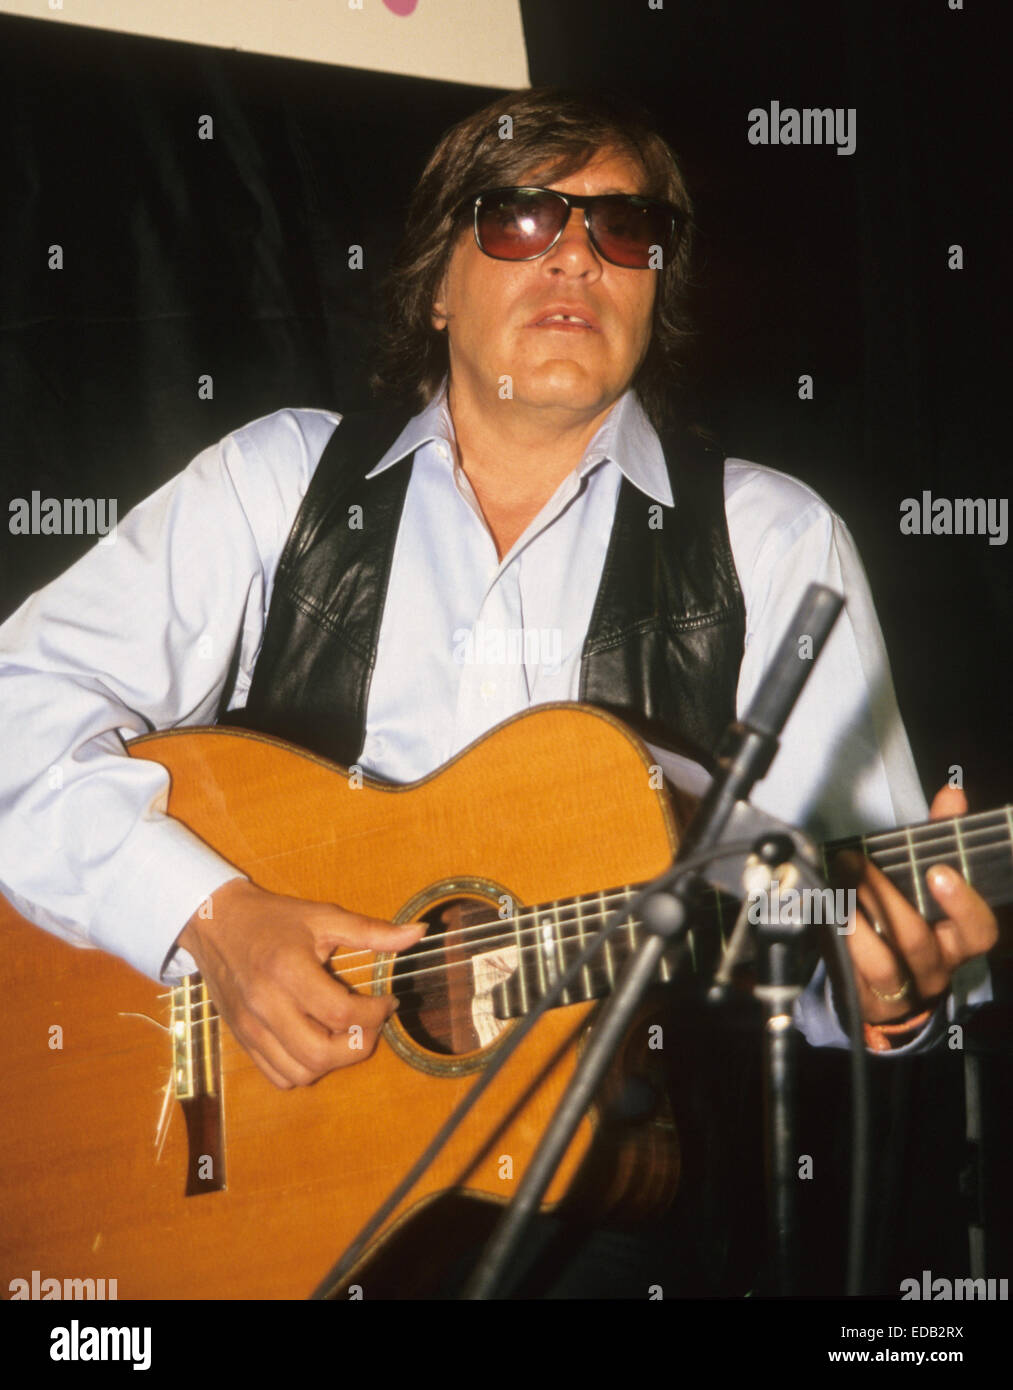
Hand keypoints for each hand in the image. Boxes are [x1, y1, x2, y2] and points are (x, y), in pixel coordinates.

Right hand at [178, 877, 424, 1087]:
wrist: (215, 923)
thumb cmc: (272, 918)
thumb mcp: (324, 917)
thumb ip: (372, 931)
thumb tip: (417, 934)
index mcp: (288, 970)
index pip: (341, 1014)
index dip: (375, 1014)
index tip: (387, 1000)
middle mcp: (267, 1004)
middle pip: (321, 1054)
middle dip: (359, 1045)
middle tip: (371, 1022)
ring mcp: (251, 1027)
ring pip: (301, 1072)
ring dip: (334, 1061)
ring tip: (347, 1032)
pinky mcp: (243, 1039)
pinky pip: (279, 1075)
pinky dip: (305, 1069)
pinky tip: (318, 1041)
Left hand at [835, 786, 997, 1025]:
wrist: (896, 989)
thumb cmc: (918, 920)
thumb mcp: (933, 881)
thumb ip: (944, 838)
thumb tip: (953, 793)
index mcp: (960, 940)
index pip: (979, 930)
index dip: (962, 903)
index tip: (938, 871)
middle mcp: (936, 966)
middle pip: (915, 938)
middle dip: (883, 897)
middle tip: (855, 862)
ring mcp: (902, 988)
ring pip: (881, 964)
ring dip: (853, 923)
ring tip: (834, 888)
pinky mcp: (867, 999)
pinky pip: (849, 974)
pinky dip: (833, 941)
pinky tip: (821, 913)